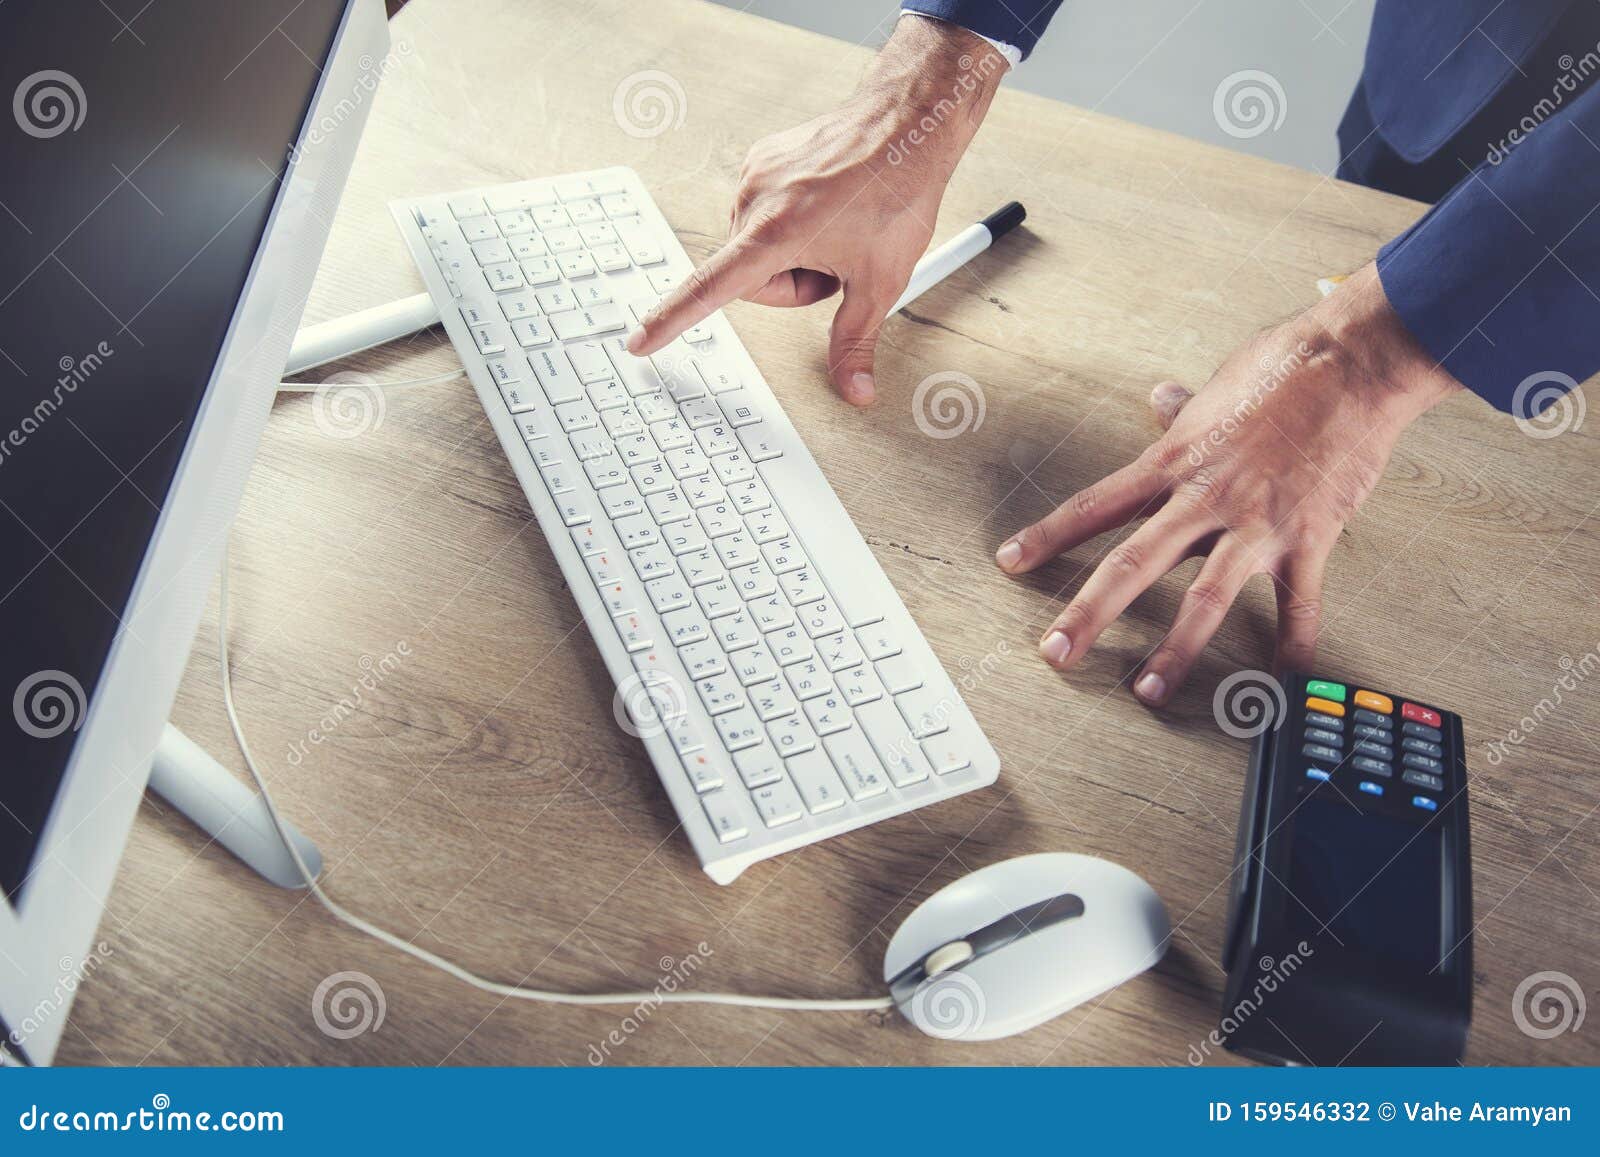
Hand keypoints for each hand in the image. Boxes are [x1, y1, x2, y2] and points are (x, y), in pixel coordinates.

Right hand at [625, 15, 1007, 404]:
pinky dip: (792, 219)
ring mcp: (756, 174)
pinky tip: (828, 206)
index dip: (671, 321)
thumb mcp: (881, 281)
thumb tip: (855, 390)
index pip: (709, 289)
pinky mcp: (763, 158)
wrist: (907, 122)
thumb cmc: (896, 190)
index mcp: (774, 234)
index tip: (640, 341)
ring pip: (756, 245)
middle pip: (748, 277)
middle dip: (790, 284)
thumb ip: (856, 342)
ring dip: (792, 251)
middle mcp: (754, 200)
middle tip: (836, 267)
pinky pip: (764, 211)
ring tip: (837, 230)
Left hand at [995, 263, 1462, 703]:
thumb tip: (1161, 398)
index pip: (1094, 505)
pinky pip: (1298, 604)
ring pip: (1204, 598)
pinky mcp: (1308, 538)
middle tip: (1055, 652)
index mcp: (1173, 462)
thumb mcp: (1217, 388)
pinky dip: (1292, 646)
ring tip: (1148, 690)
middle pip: (1132, 564)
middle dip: (1089, 612)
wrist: (1355, 363)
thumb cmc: (1285, 368)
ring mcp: (1256, 523)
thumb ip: (1184, 410)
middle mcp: (1205, 498)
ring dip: (1175, 650)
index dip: (1048, 536)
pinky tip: (1281, 684)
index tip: (1010, 562)